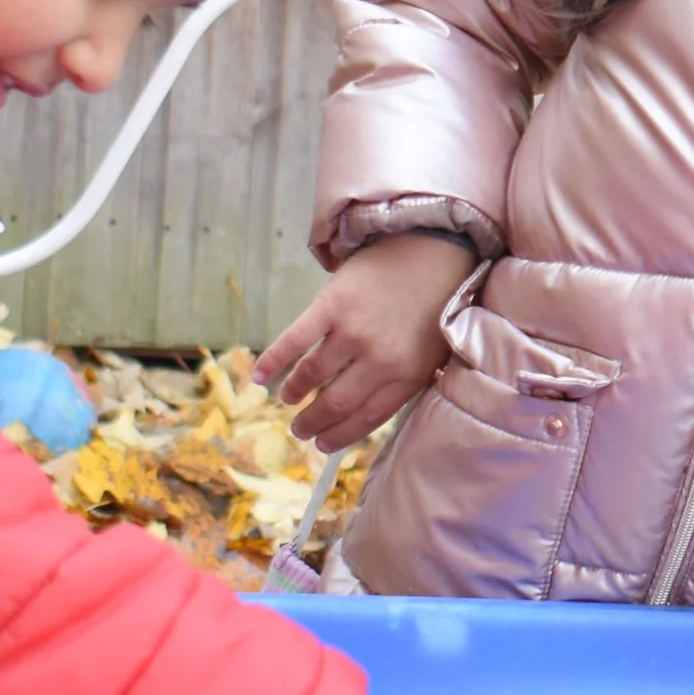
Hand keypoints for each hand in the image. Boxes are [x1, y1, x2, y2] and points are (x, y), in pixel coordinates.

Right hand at [259, 233, 471, 449]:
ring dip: (295, 392)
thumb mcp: (432, 353)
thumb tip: (369, 415)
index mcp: (406, 375)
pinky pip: (295, 340)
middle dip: (313, 423)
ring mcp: (353, 331)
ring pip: (313, 374)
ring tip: (288, 400)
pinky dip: (273, 360)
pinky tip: (259, 376)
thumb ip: (404, 383)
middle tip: (299, 430)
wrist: (431, 249)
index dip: (340, 435)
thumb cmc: (434, 305)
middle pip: (336, 402)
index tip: (323, 446)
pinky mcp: (331, 305)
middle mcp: (378, 359)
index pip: (366, 418)